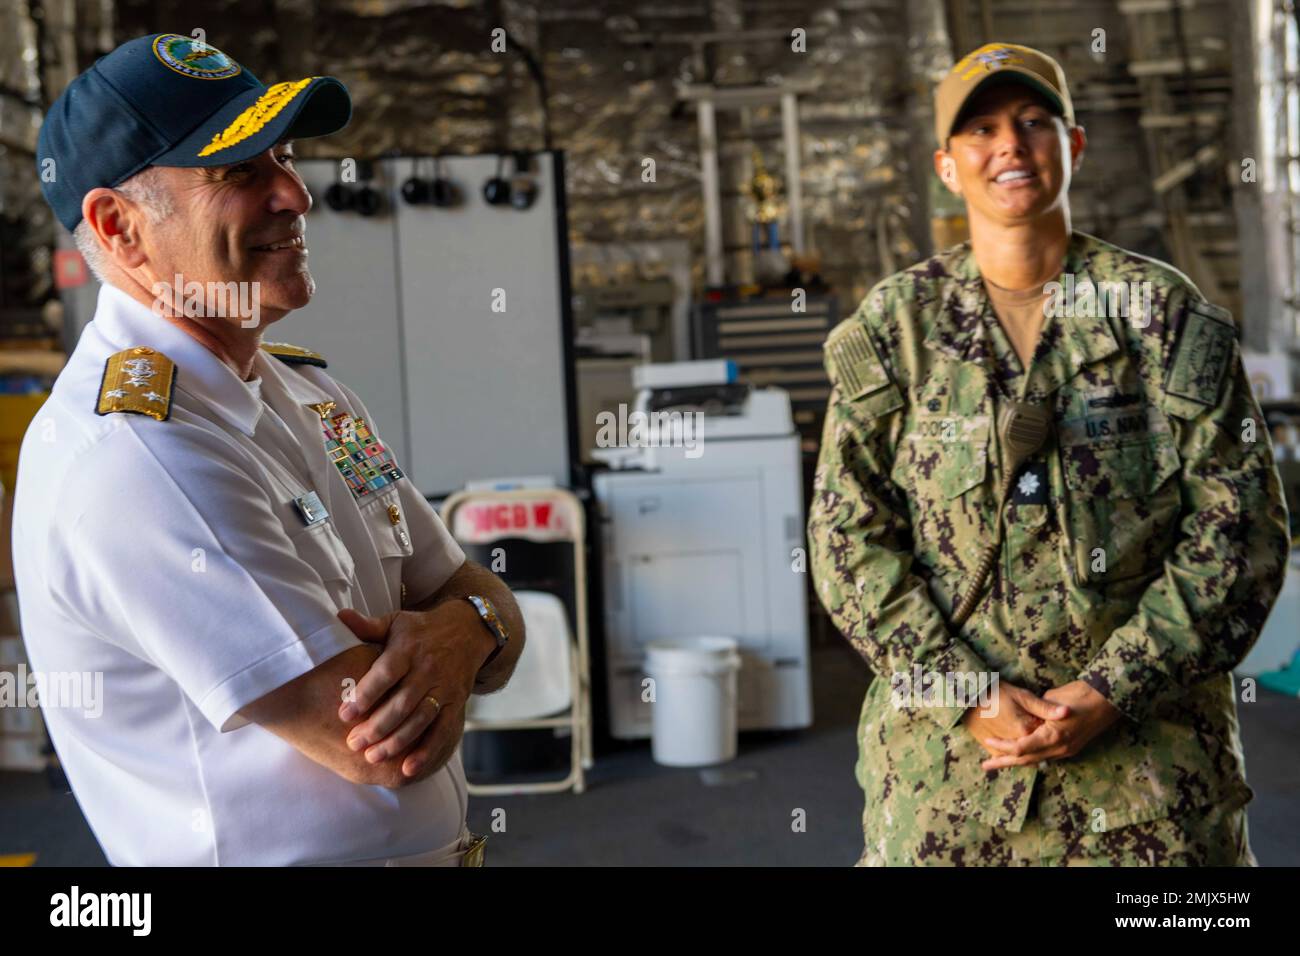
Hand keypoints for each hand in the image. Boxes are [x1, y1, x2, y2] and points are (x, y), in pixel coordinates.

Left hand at [336, 601, 489, 777]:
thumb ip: (368, 626)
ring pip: (420, 719)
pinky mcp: (456, 702)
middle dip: (377, 727)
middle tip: (354, 744)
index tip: (344, 715)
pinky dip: (428, 750)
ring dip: (397, 741)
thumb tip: (339, 616)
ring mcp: (444, 687)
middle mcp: (428, 668)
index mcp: (408, 648)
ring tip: (373, 757)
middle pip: (402, 702)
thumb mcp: (396, 622)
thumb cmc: (422, 629)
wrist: (468, 630)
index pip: (386, 673)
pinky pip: (443, 730)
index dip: (365, 695)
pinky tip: (409, 768)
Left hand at [979, 680, 1121, 770]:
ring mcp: (1067, 750)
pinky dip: (1031, 757)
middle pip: (1026, 760)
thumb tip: (1026, 719)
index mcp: (1052, 736)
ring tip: (998, 763)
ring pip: (1037, 760)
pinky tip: (1021, 756)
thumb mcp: (1051, 699)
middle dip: (1005, 762)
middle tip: (985, 766)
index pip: (1021, 748)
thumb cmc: (1078, 694)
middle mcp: (1060, 748)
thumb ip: (1036, 712)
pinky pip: (1046, 756)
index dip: (1003, 747)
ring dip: (1017, 761)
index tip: (988, 742)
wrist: (1108, 699)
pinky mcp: (1071, 748)